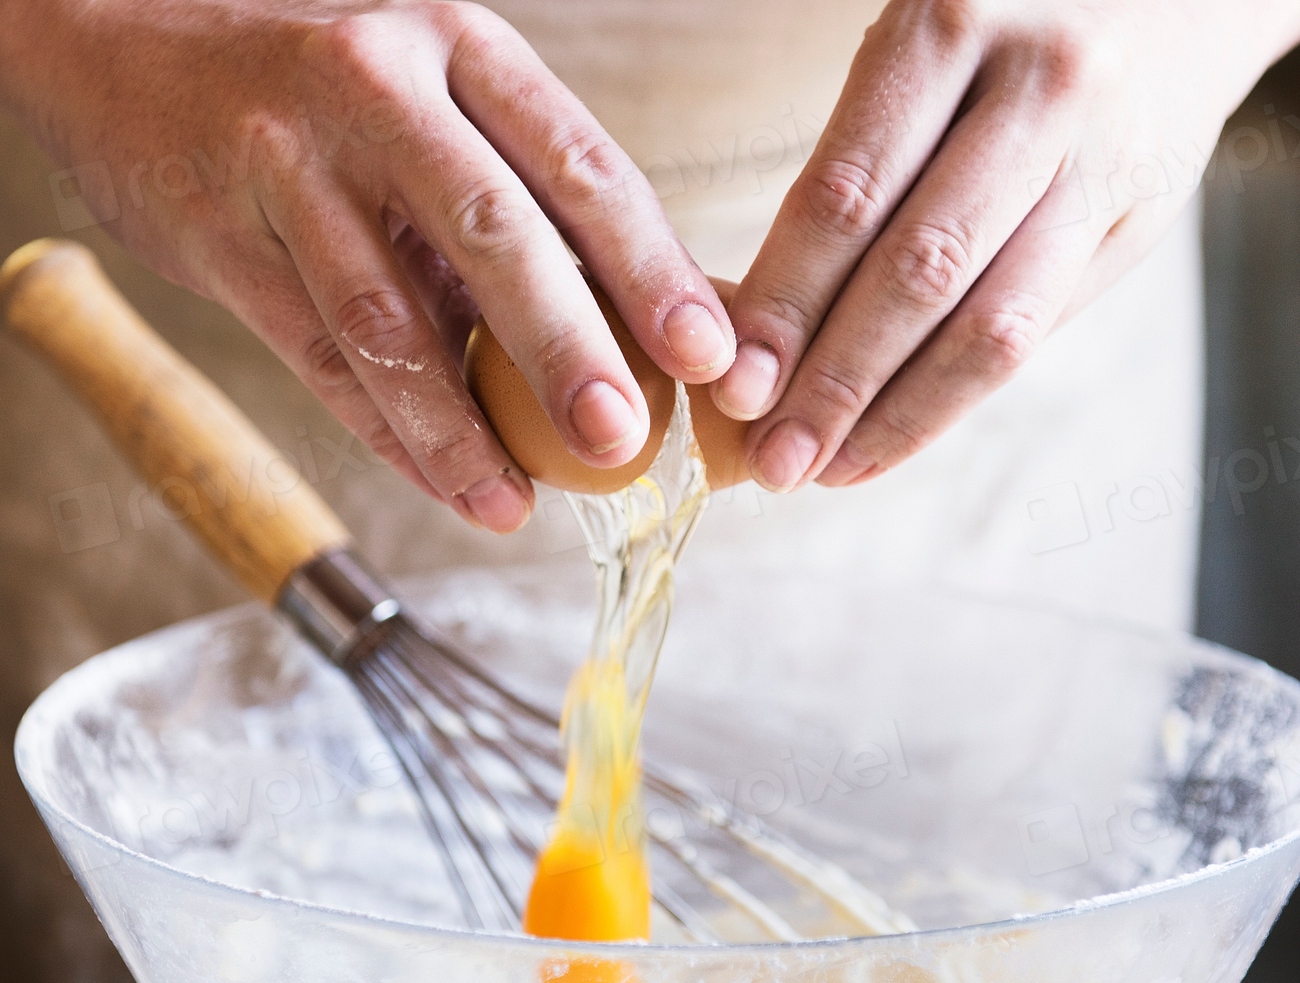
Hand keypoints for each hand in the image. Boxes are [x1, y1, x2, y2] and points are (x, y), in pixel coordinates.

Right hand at [1, 0, 734, 530]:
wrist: (129, 46)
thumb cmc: (329, 95)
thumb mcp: (445, 108)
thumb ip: (544, 207)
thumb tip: (675, 323)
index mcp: (462, 49)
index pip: (581, 165)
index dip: (650, 269)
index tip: (706, 356)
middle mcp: (376, 88)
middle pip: (489, 232)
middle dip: (562, 348)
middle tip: (617, 441)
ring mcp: (285, 158)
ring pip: (385, 315)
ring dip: (457, 425)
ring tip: (514, 502)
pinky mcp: (217, 233)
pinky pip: (315, 354)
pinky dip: (384, 431)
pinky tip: (440, 481)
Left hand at [713, 0, 1299, 491]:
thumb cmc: (993, 38)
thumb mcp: (914, 55)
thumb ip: (856, 172)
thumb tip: (763, 335)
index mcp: (951, 27)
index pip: (847, 196)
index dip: (786, 304)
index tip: (734, 389)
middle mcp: (1041, 88)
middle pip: (920, 272)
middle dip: (835, 383)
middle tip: (773, 462)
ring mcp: (1103, 159)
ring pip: (991, 324)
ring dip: (897, 415)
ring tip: (825, 470)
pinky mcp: (1138, 220)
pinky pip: (1036, 333)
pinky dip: (953, 402)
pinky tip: (890, 441)